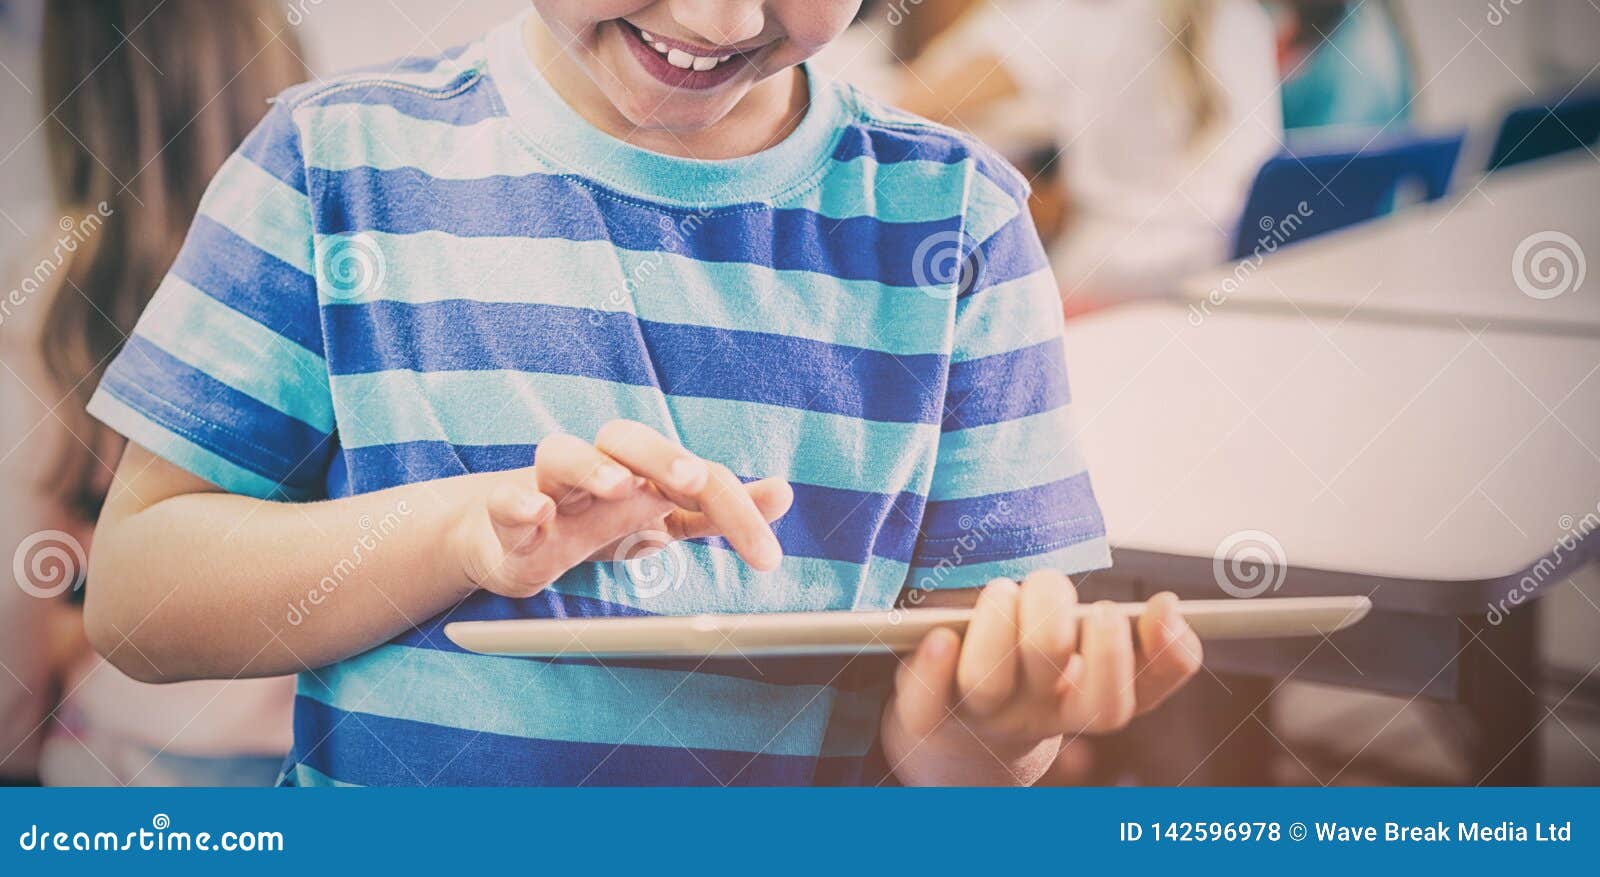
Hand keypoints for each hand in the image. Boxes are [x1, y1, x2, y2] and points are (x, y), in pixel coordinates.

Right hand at [451, 420, 792, 598]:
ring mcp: (549, 489)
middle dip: (661, 456)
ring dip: (591, 465)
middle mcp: (598, 470)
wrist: (508, 532)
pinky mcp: (506, 516)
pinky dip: (519, 504)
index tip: (767, 560)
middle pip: (627, 440)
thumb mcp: (663, 517)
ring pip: (560, 454)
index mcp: (642, 471)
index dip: (736, 510)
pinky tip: (537, 515)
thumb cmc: (597, 519)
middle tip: (690, 480)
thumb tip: (784, 492)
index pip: (696, 476)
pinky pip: (506, 500)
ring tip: (618, 486)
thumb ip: (717, 510)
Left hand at [880, 571, 1202, 785]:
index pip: (1124, 700)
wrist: (955, 740)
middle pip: (1056, 683)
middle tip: (1051, 590)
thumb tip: (1170, 606)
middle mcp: (1035, 718)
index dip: (1141, 655)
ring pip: (990, 684)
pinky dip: (933, 667)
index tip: (1145, 605)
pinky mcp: (924, 716)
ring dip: (998, 625)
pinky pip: (926, 703)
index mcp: (1079, 706)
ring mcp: (980, 718)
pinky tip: (942, 636)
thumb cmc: (1029, 675)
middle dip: (1061, 625)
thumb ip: (1139, 638)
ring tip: (1002, 592)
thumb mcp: (1088, 659)